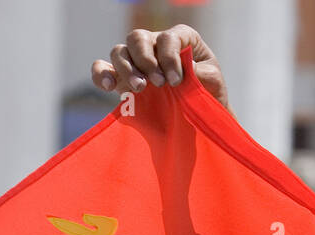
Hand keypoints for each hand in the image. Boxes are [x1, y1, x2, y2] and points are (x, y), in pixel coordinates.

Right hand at [91, 25, 228, 111]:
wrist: (200, 118)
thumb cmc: (209, 94)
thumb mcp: (213, 82)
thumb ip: (200, 73)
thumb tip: (184, 69)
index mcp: (179, 39)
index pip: (167, 38)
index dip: (169, 57)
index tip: (176, 81)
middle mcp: (154, 45)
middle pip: (137, 38)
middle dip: (146, 61)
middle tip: (159, 84)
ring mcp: (137, 62)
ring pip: (120, 51)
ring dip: (127, 68)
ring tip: (140, 88)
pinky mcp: (123, 80)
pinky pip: (103, 69)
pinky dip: (101, 74)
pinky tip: (109, 86)